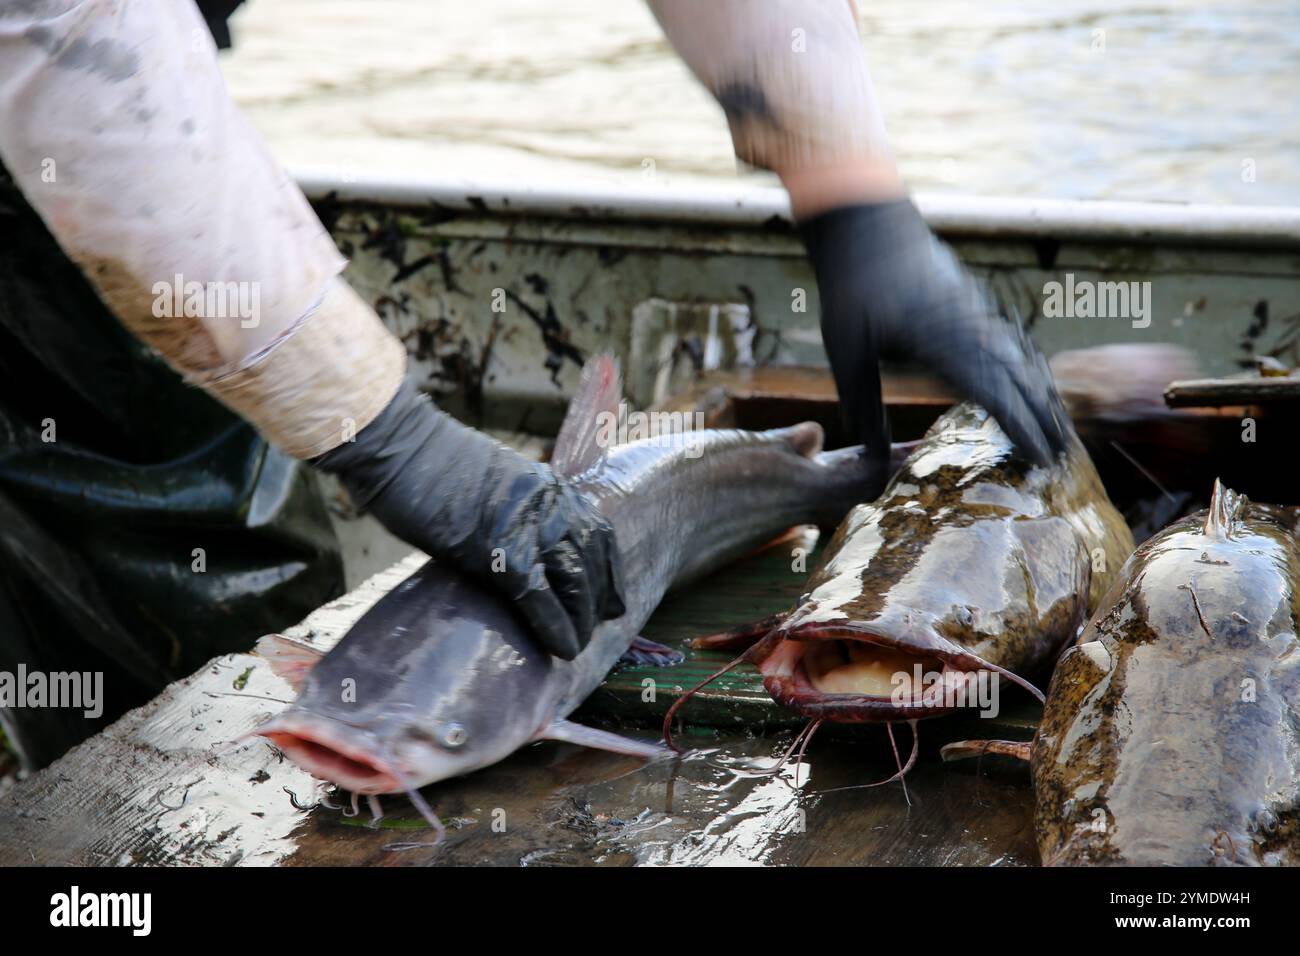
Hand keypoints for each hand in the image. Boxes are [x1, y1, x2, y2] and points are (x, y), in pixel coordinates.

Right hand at [313, 378, 624, 659]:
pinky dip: (555, 626)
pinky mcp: (501, 548)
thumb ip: (513, 512)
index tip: (611, 602)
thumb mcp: (489, 483)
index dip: (609, 574)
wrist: (400, 442)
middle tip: (594, 631)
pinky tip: (561, 648)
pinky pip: (541, 596)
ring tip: (576, 647)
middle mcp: (550, 504)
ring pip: (576, 582)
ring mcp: (528, 525)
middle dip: (598, 602)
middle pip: (592, 562)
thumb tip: (513, 548)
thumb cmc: (427, 462)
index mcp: (548, 486)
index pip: (598, 534)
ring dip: (580, 620)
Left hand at [799, 198, 1068, 465]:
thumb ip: (863, 405)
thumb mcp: (846, 352)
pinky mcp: (973, 302)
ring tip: (1061, 429)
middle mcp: (968, 327)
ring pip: (1021, 359)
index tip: (1041, 457)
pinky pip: (1012, 340)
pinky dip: (1030, 368)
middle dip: (1044, 419)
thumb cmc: (852, 289)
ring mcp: (975, 312)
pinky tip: (1038, 385)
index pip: (993, 391)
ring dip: (1043, 395)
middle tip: (1065, 458)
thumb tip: (875, 458)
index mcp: (940, 342)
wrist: (867, 224)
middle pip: (1019, 378)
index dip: (1020, 426)